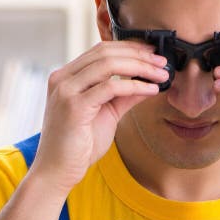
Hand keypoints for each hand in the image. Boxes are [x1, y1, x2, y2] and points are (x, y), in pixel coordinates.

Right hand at [32, 41, 168, 196]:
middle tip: (163, 61)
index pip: (101, 50)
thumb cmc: (79, 146)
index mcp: (67, 77)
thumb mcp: (106, 114)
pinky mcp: (74, 106)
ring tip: (162, 74)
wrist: (57, 171)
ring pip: (108, 64)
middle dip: (139, 54)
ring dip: (140, 67)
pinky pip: (110, 87)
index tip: (153, 54)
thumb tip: (147, 83)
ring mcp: (66, 90)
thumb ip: (124, 97)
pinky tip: (151, 90)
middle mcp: (63, 78)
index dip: (130, 48)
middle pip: (106, 52)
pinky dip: (135, 86)